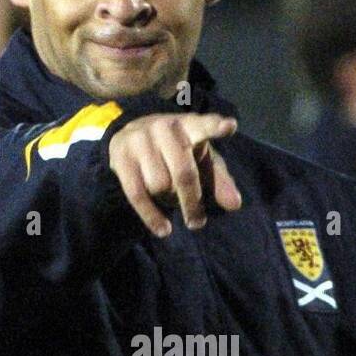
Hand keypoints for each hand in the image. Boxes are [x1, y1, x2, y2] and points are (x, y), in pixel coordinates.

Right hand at [108, 112, 240, 236]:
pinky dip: (152, 216)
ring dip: (168, 200)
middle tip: (197, 222)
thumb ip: (220, 182)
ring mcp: (140, 140)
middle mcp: (164, 127)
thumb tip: (235, 205)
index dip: (216, 126)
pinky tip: (164, 230)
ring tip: (170, 197)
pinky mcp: (121, 156)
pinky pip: (137, 194)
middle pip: (183, 174)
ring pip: (159, 186)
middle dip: (192, 202)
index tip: (230, 126)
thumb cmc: (178, 151)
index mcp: (189, 125)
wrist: (132, 136)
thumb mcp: (202, 162)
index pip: (204, 125)